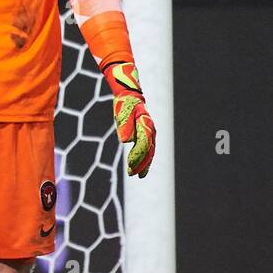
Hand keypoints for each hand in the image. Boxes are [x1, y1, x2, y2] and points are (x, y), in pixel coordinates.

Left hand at [103, 61, 155, 177]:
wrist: (130, 97)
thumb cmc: (125, 104)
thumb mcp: (122, 113)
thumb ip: (125, 126)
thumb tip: (125, 141)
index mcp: (145, 125)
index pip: (143, 144)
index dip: (138, 156)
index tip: (130, 166)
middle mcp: (151, 131)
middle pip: (149, 151)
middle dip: (142, 164)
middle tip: (134, 174)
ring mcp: (150, 134)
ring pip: (150, 152)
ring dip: (144, 164)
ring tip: (138, 175)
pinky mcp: (146, 136)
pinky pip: (148, 150)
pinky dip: (145, 160)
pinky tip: (141, 169)